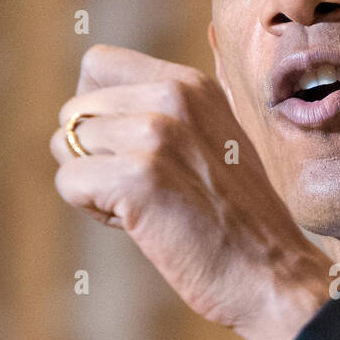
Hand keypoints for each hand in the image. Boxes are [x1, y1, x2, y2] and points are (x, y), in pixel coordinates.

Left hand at [50, 44, 331, 339]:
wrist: (274, 275)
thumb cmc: (239, 224)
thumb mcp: (211, 142)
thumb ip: (163, 117)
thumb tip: (88, 116)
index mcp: (191, 84)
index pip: (98, 64)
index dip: (94, 110)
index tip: (126, 150)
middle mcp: (173, 96)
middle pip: (75, 111)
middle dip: (92, 155)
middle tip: (141, 192)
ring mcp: (155, 133)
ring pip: (65, 145)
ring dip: (92, 184)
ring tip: (145, 208)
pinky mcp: (138, 176)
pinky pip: (68, 182)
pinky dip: (92, 210)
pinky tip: (139, 225)